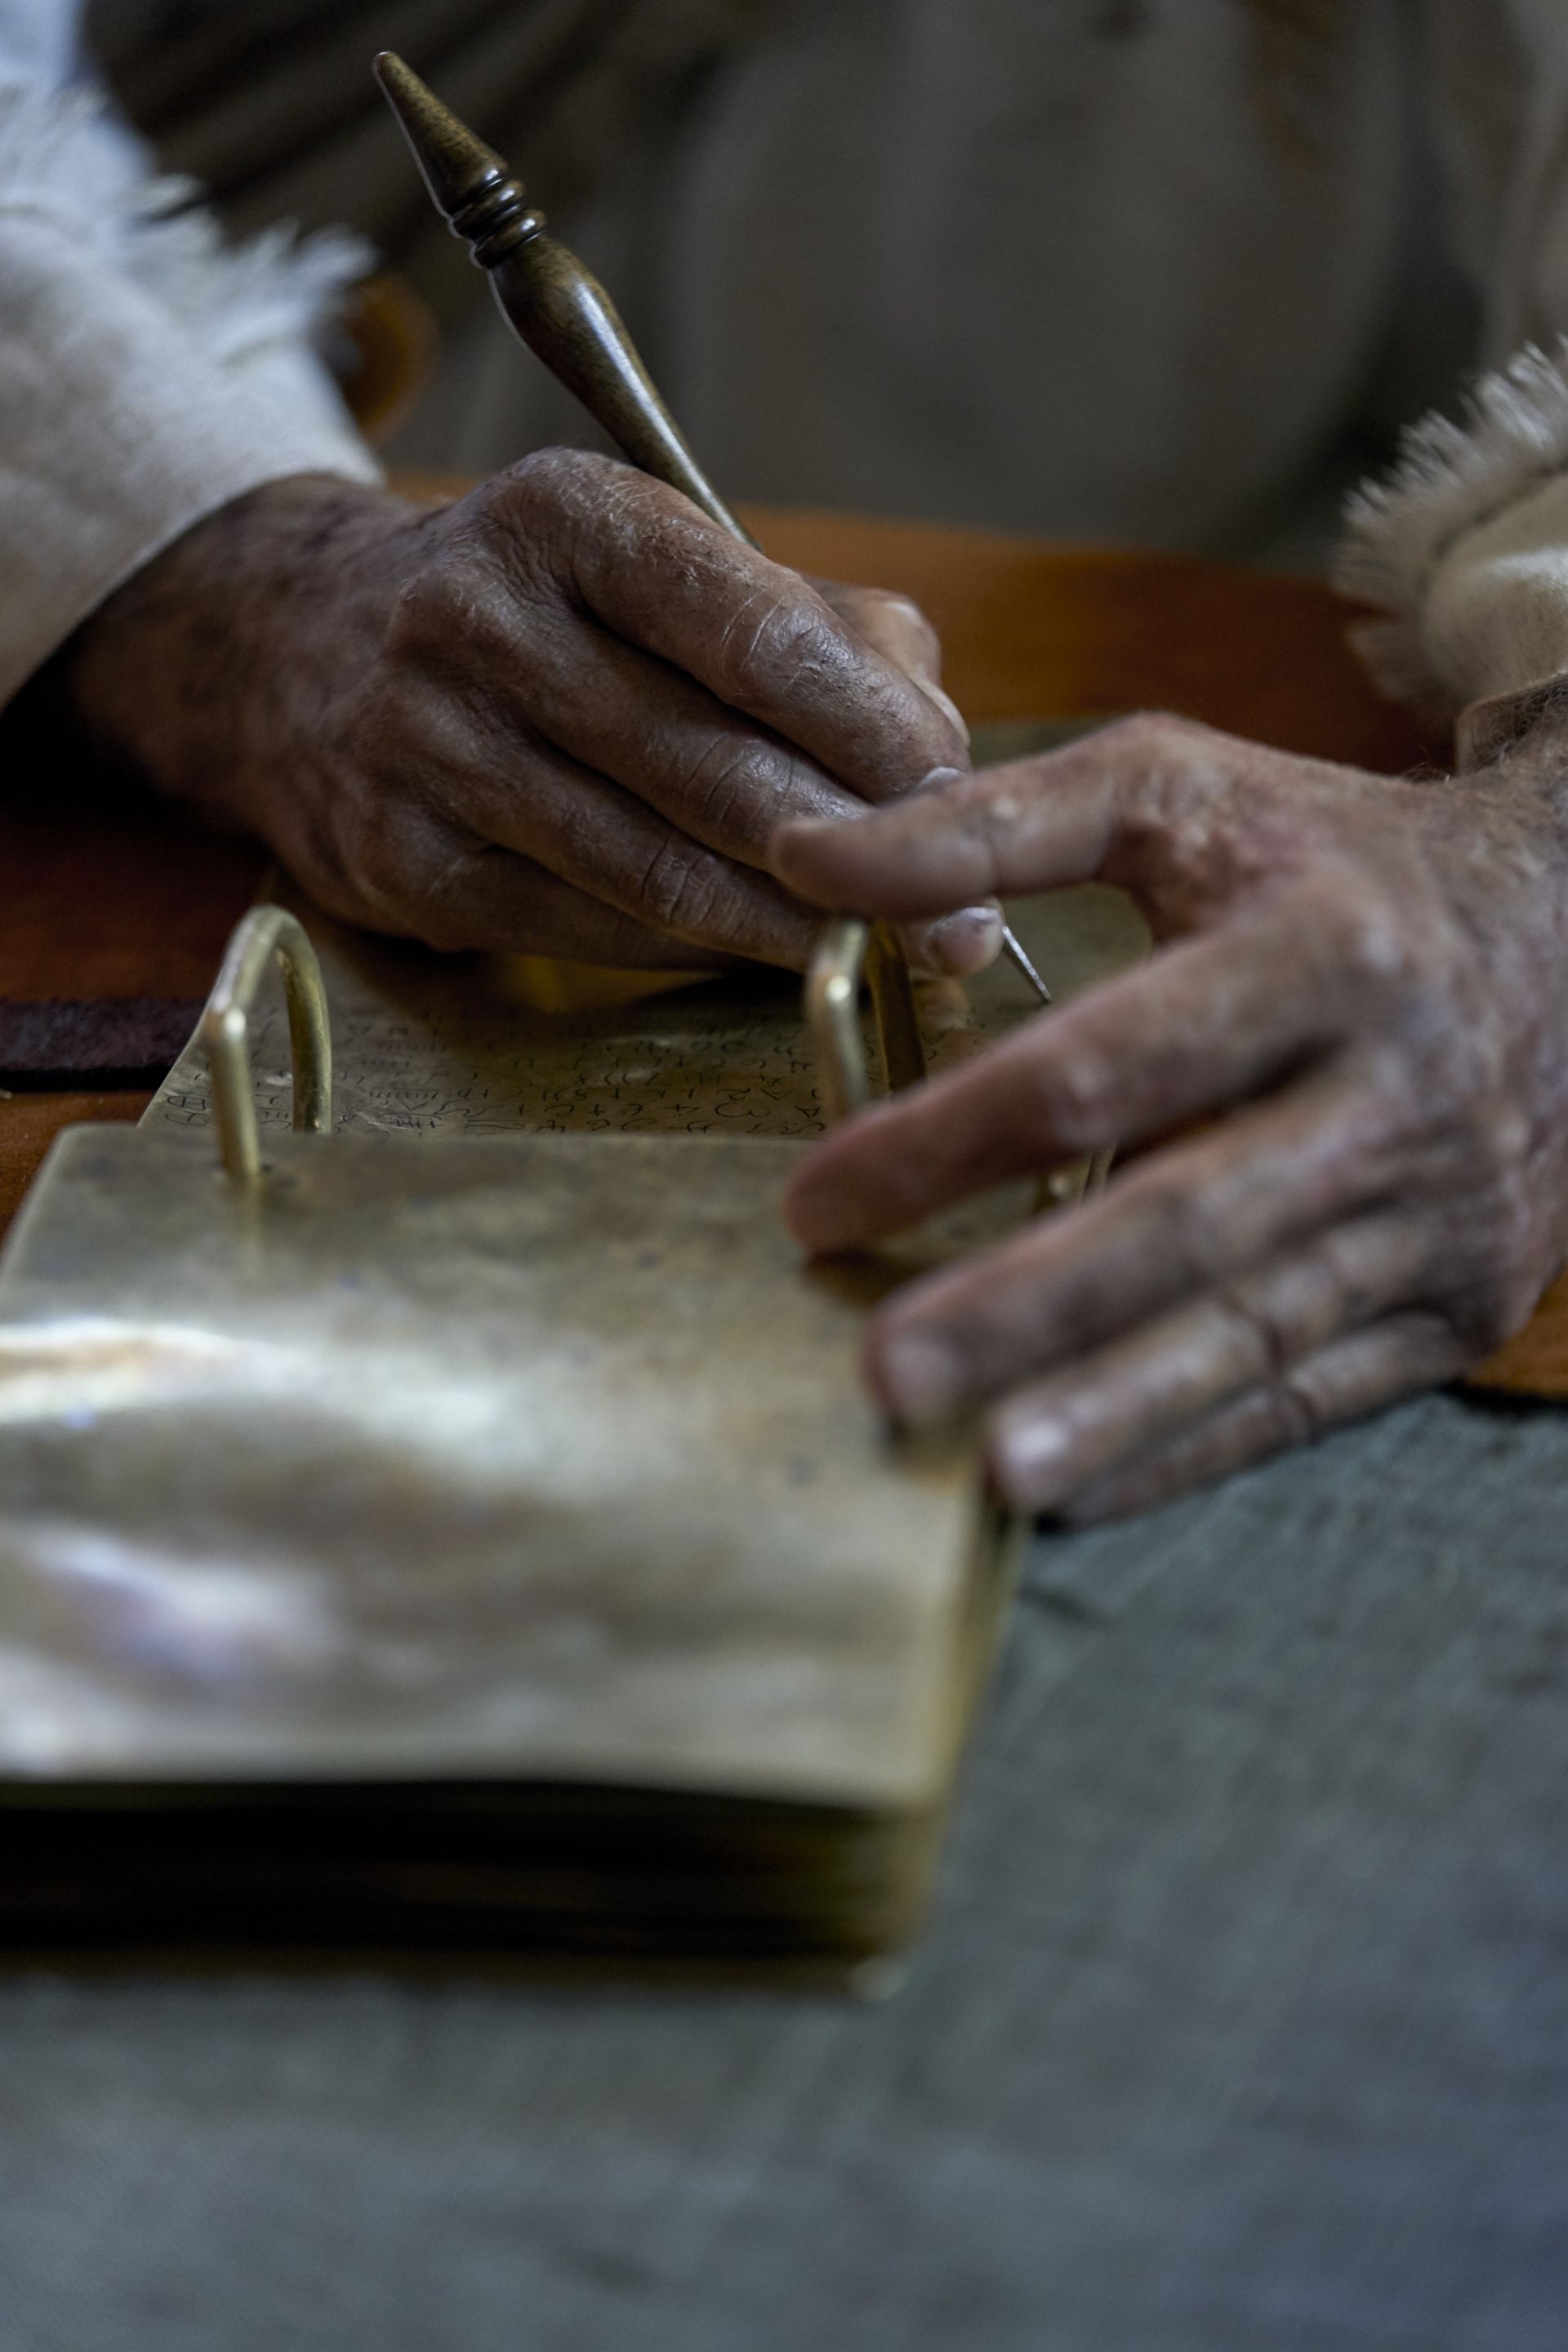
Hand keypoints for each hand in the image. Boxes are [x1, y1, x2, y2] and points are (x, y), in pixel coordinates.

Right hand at [61, 451, 993, 971]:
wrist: (296, 651)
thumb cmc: (539, 611)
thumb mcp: (659, 562)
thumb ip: (818, 630)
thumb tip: (941, 748)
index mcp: (566, 515)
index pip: (753, 632)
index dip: (874, 731)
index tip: (964, 797)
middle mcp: (477, 620)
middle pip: (711, 765)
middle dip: (858, 853)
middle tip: (958, 919)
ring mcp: (426, 750)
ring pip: (654, 868)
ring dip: (790, 925)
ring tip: (889, 949)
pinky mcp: (403, 866)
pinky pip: (589, 929)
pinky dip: (698, 952)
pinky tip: (767, 957)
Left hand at [773, 713, 1567, 1518]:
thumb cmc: (1338, 862)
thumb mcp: (1181, 792)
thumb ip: (993, 825)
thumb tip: (806, 858)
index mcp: (1320, 952)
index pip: (1108, 1064)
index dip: (955, 1140)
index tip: (817, 1204)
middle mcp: (1393, 1090)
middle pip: (1187, 1218)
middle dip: (1028, 1304)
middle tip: (886, 1375)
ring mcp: (1441, 1211)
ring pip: (1257, 1329)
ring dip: (1114, 1405)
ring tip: (991, 1468)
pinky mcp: (1463, 1302)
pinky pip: (1312, 1393)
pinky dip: (1192, 1443)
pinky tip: (1083, 1482)